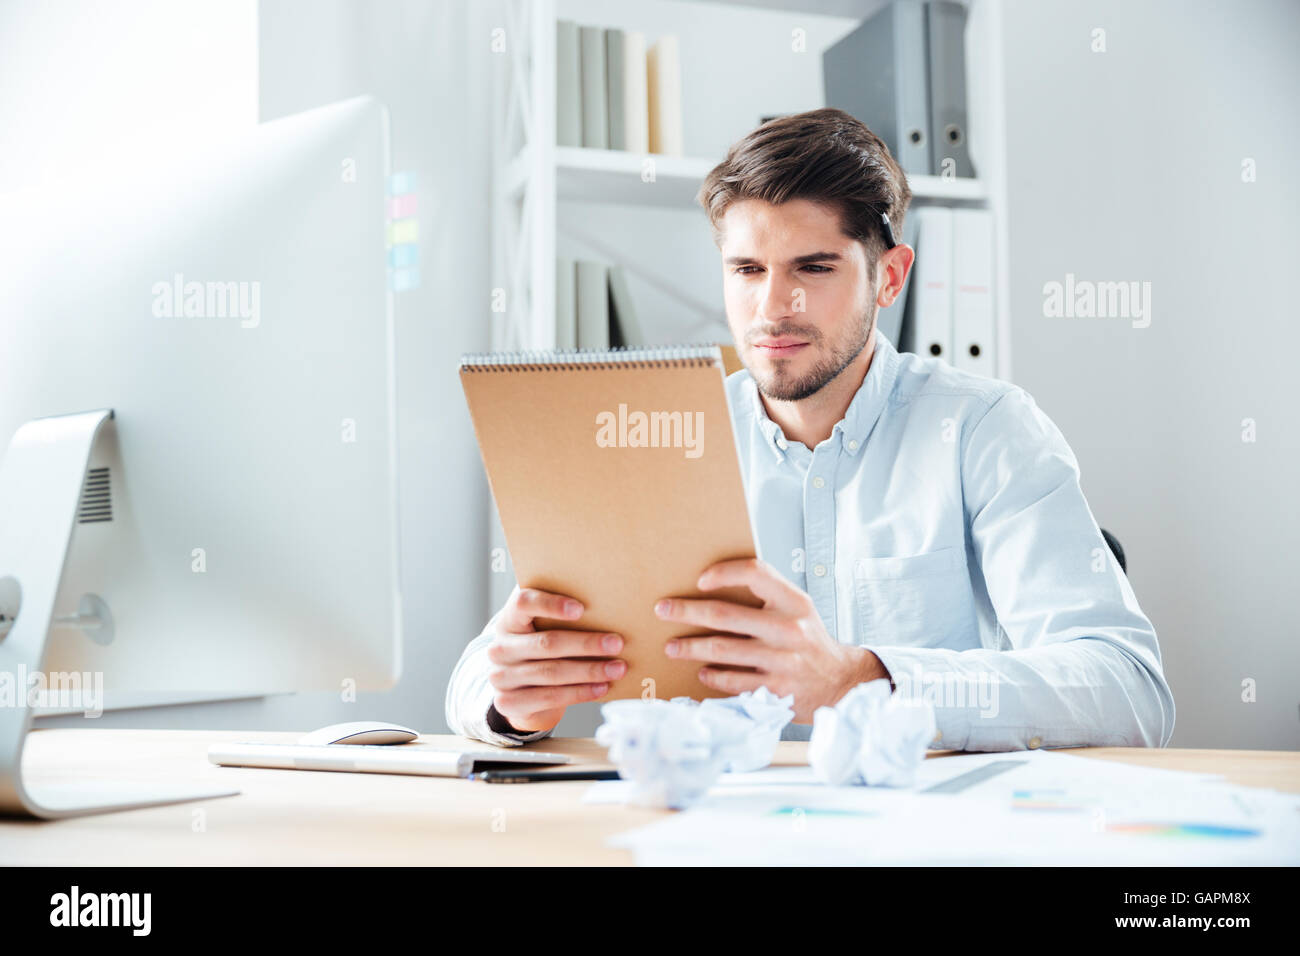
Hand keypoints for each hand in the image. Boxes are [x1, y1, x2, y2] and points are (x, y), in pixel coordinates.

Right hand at [487, 586, 625, 732]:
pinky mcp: (509, 703)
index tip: (581, 608)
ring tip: (617, 668)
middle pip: (546, 643)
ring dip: (590, 671)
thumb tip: (603, 596)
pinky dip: (580, 692)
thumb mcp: (541, 627)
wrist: (518, 689)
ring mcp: (501, 677)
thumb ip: (559, 611)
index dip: (551, 604)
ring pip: (552, 673)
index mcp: (509, 620)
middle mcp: (500, 647)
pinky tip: (602, 687)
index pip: (523, 603)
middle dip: (586, 643)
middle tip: (617, 643)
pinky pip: (550, 697)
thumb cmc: (541, 647)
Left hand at [654, 558, 888, 722]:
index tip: (700, 579)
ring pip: (721, 650)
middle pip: (724, 614)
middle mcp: (789, 629)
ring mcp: (782, 661)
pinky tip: (702, 671)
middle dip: (686, 611)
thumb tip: (716, 582)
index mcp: (794, 602)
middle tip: (662, 610)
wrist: (841, 682)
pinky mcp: (775, 690)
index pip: (756, 573)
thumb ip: (768, 595)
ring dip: (690, 648)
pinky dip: (712, 675)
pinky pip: (731, 681)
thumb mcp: (799, 609)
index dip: (724, 572)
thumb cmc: (811, 641)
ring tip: (671, 646)